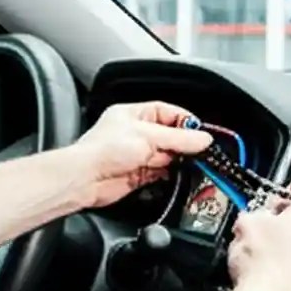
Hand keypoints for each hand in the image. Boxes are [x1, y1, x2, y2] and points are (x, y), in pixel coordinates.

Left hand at [69, 101, 213, 207]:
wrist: (86, 179)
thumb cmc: (105, 150)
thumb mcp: (148, 137)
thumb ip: (179, 139)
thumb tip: (203, 139)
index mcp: (133, 114)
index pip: (165, 111)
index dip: (184, 120)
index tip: (200, 130)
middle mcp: (134, 133)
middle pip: (168, 135)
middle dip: (184, 143)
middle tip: (201, 149)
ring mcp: (136, 155)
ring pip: (166, 155)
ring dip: (179, 160)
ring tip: (194, 163)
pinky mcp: (137, 175)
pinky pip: (160, 173)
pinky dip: (171, 174)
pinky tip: (181, 174)